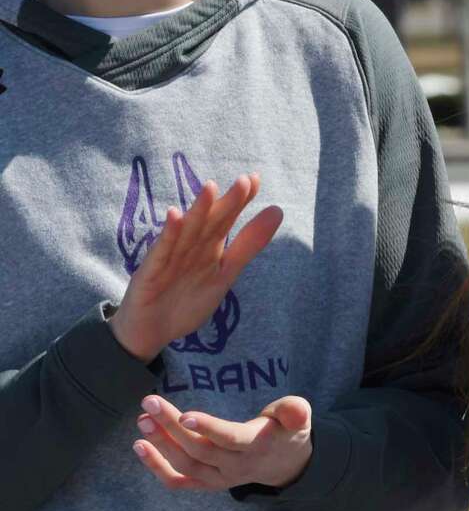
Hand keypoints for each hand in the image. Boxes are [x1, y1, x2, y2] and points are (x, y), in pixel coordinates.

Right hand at [110, 174, 283, 361]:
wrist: (151, 332)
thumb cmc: (186, 301)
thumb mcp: (224, 274)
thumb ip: (248, 246)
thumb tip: (277, 211)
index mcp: (209, 247)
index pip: (226, 218)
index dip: (240, 200)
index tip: (256, 178)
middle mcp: (190, 247)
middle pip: (210, 221)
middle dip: (227, 202)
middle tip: (245, 181)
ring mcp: (169, 257)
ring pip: (187, 231)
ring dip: (198, 210)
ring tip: (211, 187)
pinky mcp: (150, 272)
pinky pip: (162, 251)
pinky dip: (168, 234)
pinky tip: (175, 215)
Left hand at [132, 394, 312, 490]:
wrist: (285, 464)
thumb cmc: (288, 430)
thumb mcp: (299, 417)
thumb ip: (295, 411)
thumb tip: (296, 409)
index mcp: (257, 446)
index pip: (229, 439)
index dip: (208, 428)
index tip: (185, 414)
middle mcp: (236, 467)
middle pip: (199, 449)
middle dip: (172, 427)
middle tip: (150, 403)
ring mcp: (219, 479)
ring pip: (185, 466)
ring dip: (161, 445)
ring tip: (143, 421)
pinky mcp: (207, 483)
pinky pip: (179, 481)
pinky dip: (157, 467)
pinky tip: (141, 446)